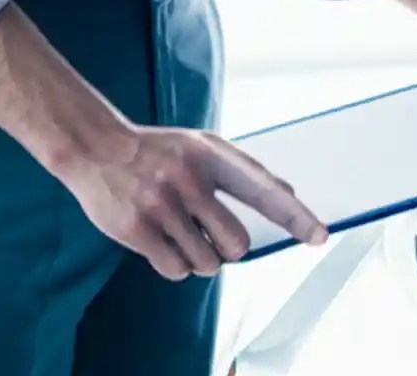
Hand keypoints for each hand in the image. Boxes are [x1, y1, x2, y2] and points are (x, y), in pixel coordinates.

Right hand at [56, 124, 326, 280]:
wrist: (95, 148)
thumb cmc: (161, 152)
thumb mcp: (204, 147)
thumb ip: (246, 171)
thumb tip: (290, 194)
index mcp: (214, 157)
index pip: (265, 192)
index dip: (295, 217)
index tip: (320, 236)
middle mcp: (189, 180)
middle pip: (237, 243)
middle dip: (231, 249)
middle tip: (213, 235)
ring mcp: (161, 205)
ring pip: (207, 262)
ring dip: (201, 259)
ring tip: (183, 235)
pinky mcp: (135, 229)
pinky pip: (176, 269)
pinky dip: (177, 265)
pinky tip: (164, 244)